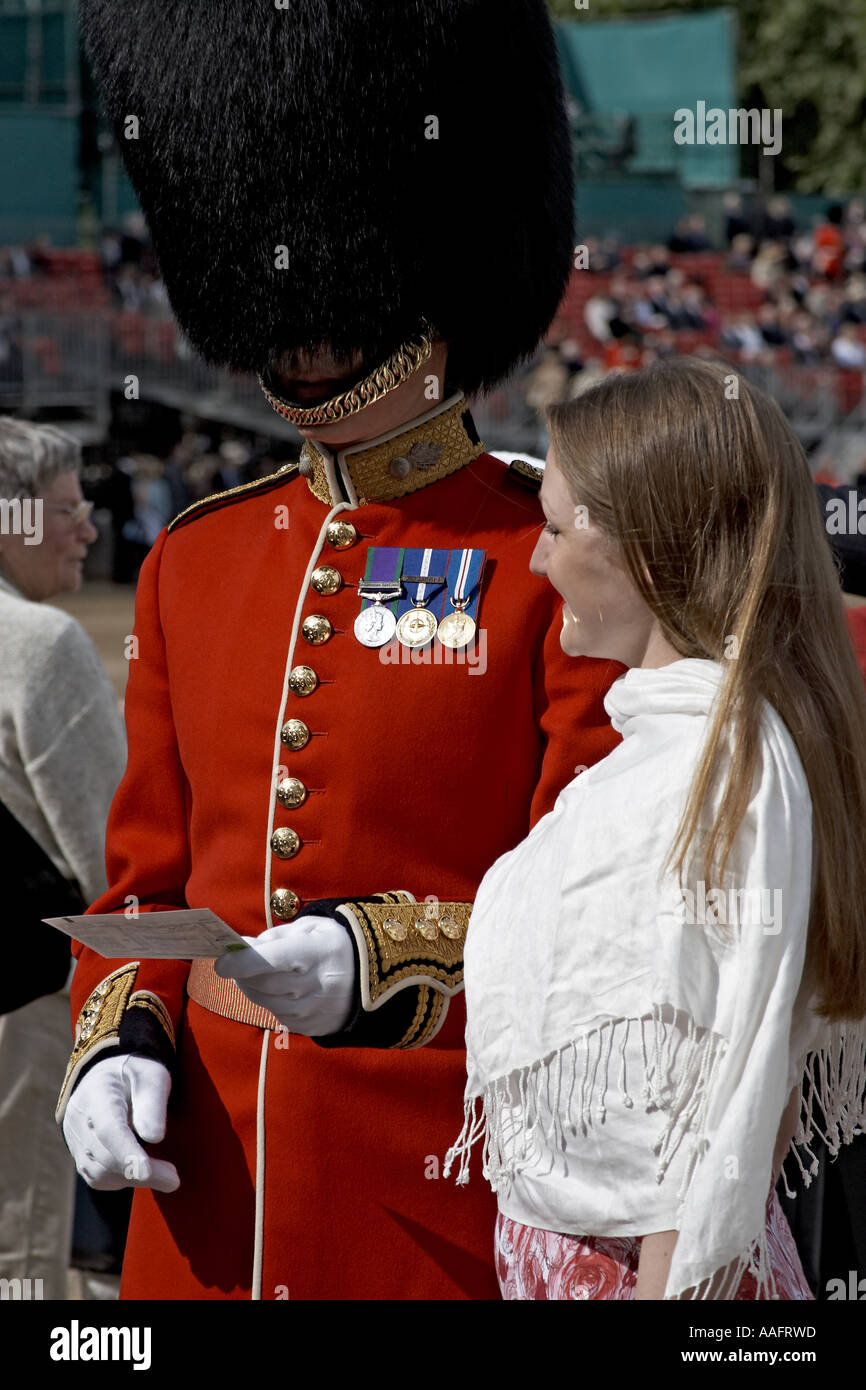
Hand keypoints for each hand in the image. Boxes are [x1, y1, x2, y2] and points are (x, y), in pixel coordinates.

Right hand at [62, 1054, 178, 1191]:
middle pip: (105, 1157)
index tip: (147, 1172)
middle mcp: (79, 1118)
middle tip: (174, 1178)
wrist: (110, 1076)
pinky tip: (142, 1170)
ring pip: (100, 1173)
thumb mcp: (153, 1077)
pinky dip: (122, 1180)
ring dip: (133, 1179)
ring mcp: (75, 1138)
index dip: (127, 1153)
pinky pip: (97, 1178)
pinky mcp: (79, 1154)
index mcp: (98, 1092)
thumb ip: (153, 1105)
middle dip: (141, 1172)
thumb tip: (154, 1138)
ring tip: (164, 1173)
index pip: (109, 1128)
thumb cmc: (136, 1076)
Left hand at [214, 916, 354, 1035]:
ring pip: (266, 1001)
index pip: (270, 960)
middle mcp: (314, 984)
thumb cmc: (337, 944)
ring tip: (249, 974)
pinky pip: (278, 1015)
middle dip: (241, 975)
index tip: (220, 962)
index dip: (241, 962)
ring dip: (252, 988)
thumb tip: (244, 947)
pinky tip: (276, 989)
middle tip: (230, 964)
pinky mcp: (312, 1026)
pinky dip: (270, 1001)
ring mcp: (313, 1009)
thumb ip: (276, 937)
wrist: (375, 977)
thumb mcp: (313, 928)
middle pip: (262, 983)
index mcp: (316, 953)